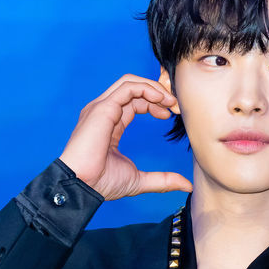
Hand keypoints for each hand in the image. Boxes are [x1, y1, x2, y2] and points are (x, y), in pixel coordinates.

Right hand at [59, 74, 192, 200]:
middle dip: (158, 93)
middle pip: (133, 89)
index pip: (134, 103)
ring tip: (170, 101)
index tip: (170, 115)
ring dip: (154, 88)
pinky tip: (160, 100)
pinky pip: (127, 87)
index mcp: (110, 124)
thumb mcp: (140, 180)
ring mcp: (101, 108)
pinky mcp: (102, 108)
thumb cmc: (102, 184)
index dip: (154, 104)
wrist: (82, 186)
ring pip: (130, 83)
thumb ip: (162, 180)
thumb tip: (187, 185)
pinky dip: (146, 88)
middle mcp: (104, 112)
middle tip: (175, 106)